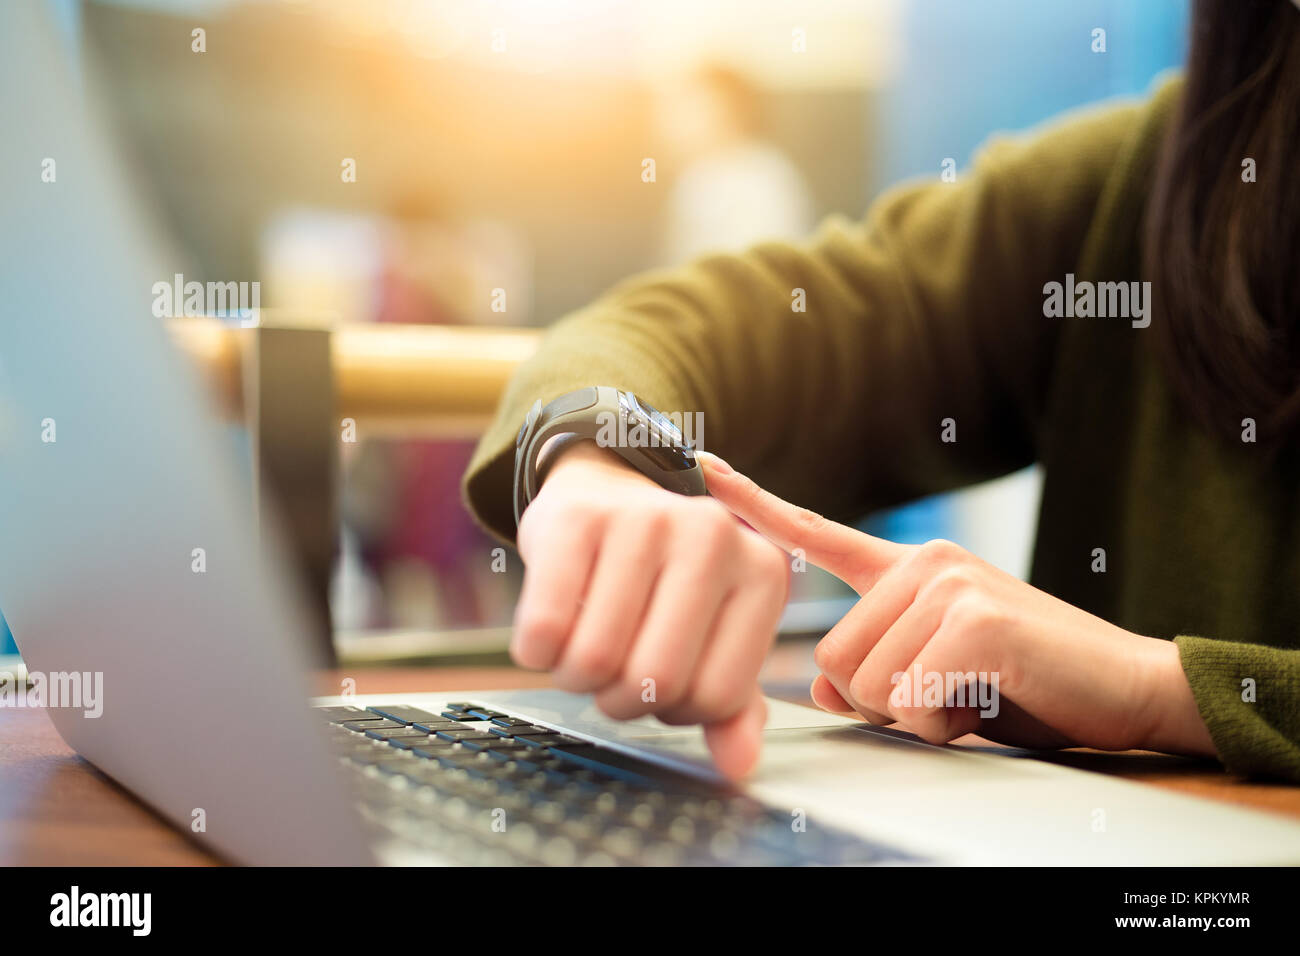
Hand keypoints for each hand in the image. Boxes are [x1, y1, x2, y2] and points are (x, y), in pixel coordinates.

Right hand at [511, 440, 790, 778]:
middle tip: (612, 676)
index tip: (661, 684)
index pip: (716, 698)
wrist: (606, 492)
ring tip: (581, 651)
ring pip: (595, 659)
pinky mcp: (575, 517)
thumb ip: (732, 704)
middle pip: (656, 681)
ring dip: (574, 678)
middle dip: (620, 701)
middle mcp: (712, 535)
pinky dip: (536, 652)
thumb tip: (738, 766)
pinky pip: (544, 626)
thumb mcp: (712, 633)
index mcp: (761, 573)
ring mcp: (643, 518)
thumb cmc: (665, 581)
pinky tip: (548, 633)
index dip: (677, 712)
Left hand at [700, 454, 1216, 755]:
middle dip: (878, 703)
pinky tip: (986, 703)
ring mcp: (950, 584)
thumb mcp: (936, 674)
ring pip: (869, 686)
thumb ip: (877, 670)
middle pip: (833, 659)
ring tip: (972, 695)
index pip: (816, 531)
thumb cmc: (1024, 681)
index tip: (705, 468)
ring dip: (916, 718)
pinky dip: (944, 727)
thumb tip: (823, 685)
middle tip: (943, 695)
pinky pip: (913, 703)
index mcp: (907, 567)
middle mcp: (924, 562)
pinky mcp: (976, 620)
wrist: (1124, 686)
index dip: (755, 504)